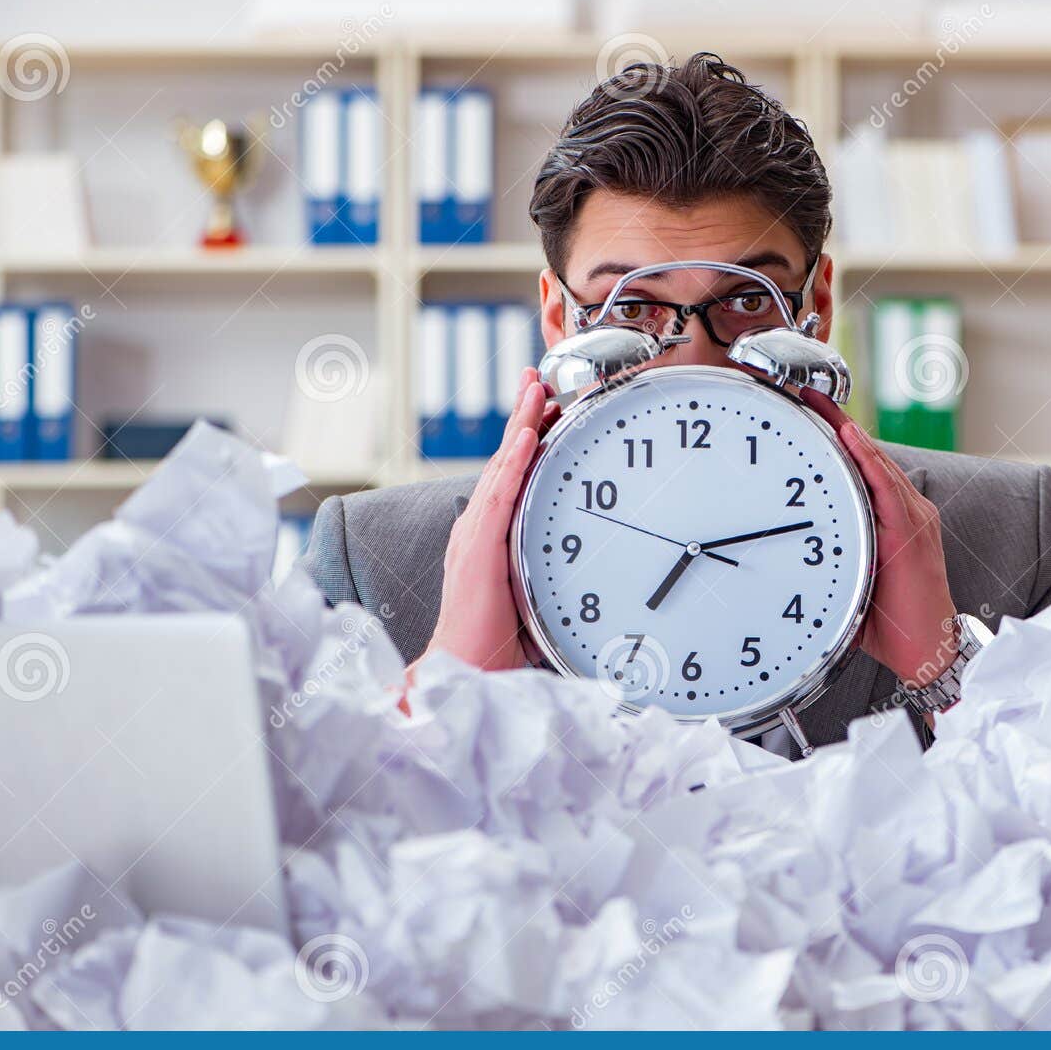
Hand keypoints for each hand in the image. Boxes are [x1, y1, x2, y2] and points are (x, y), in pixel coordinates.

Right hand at [416, 367, 557, 672]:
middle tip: (538, 377)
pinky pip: (501, 496)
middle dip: (523, 416)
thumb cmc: (493, 645)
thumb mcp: (531, 599)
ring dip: (521, 425)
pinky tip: (529, 434)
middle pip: (506, 460)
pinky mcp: (479, 550)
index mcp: (490, 536)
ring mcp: (476, 536)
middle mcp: (479, 528)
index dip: (527, 439)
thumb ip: (549, 574)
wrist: (463, 672)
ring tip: (535, 389)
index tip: (546, 408)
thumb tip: (587, 575)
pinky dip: (516, 461)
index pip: (513, 476)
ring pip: (503, 468)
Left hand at [799, 389, 959, 688]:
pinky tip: (850, 437)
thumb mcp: (851, 582)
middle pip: (865, 455)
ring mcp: (912, 518)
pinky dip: (869, 460)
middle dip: (833, 421)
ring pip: (875, 464)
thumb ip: (830, 556)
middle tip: (801, 391)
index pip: (858, 467)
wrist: (927, 651)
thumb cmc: (889, 623)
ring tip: (817, 401)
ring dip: (845, 431)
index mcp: (889, 519)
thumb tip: (781, 553)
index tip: (804, 410)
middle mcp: (905, 510)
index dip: (834, 436)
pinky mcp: (913, 532)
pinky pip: (888, 489)